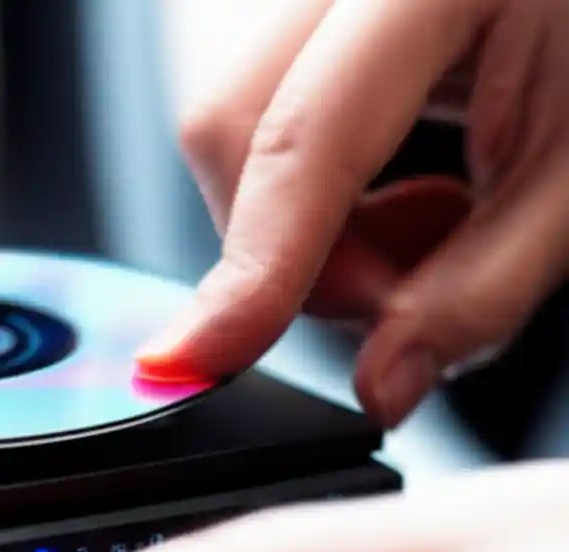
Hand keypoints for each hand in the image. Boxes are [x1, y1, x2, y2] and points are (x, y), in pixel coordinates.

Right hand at [136, 0, 568, 427]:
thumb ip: (481, 289)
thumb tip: (378, 383)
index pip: (300, 139)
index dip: (251, 266)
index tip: (201, 357)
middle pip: (229, 129)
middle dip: (288, 254)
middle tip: (398, 297)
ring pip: (231, 135)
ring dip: (305, 232)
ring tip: (427, 227)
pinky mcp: (298, 21)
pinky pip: (258, 124)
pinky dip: (317, 199)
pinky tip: (401, 196)